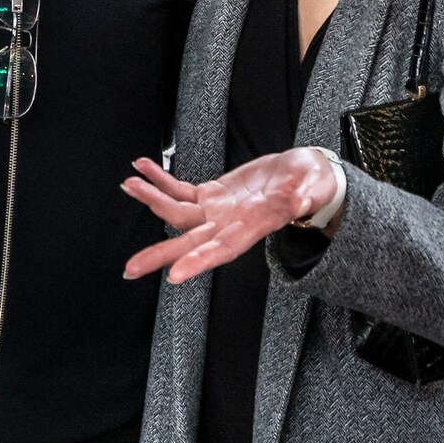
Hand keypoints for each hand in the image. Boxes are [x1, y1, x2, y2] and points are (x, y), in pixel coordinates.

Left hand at [121, 149, 340, 284]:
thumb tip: (299, 202)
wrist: (304, 174)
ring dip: (151, 199)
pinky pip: (180, 190)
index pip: (223, 249)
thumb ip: (306, 196)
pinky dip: (160, 179)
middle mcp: (229, 225)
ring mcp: (217, 212)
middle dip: (159, 255)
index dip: (200, 262)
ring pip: (177, 212)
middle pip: (189, 243)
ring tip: (129, 183)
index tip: (174, 275)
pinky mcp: (212, 195)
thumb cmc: (313, 183)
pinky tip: (142, 167)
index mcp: (253, 227)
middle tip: (130, 269)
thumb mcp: (314, 187)